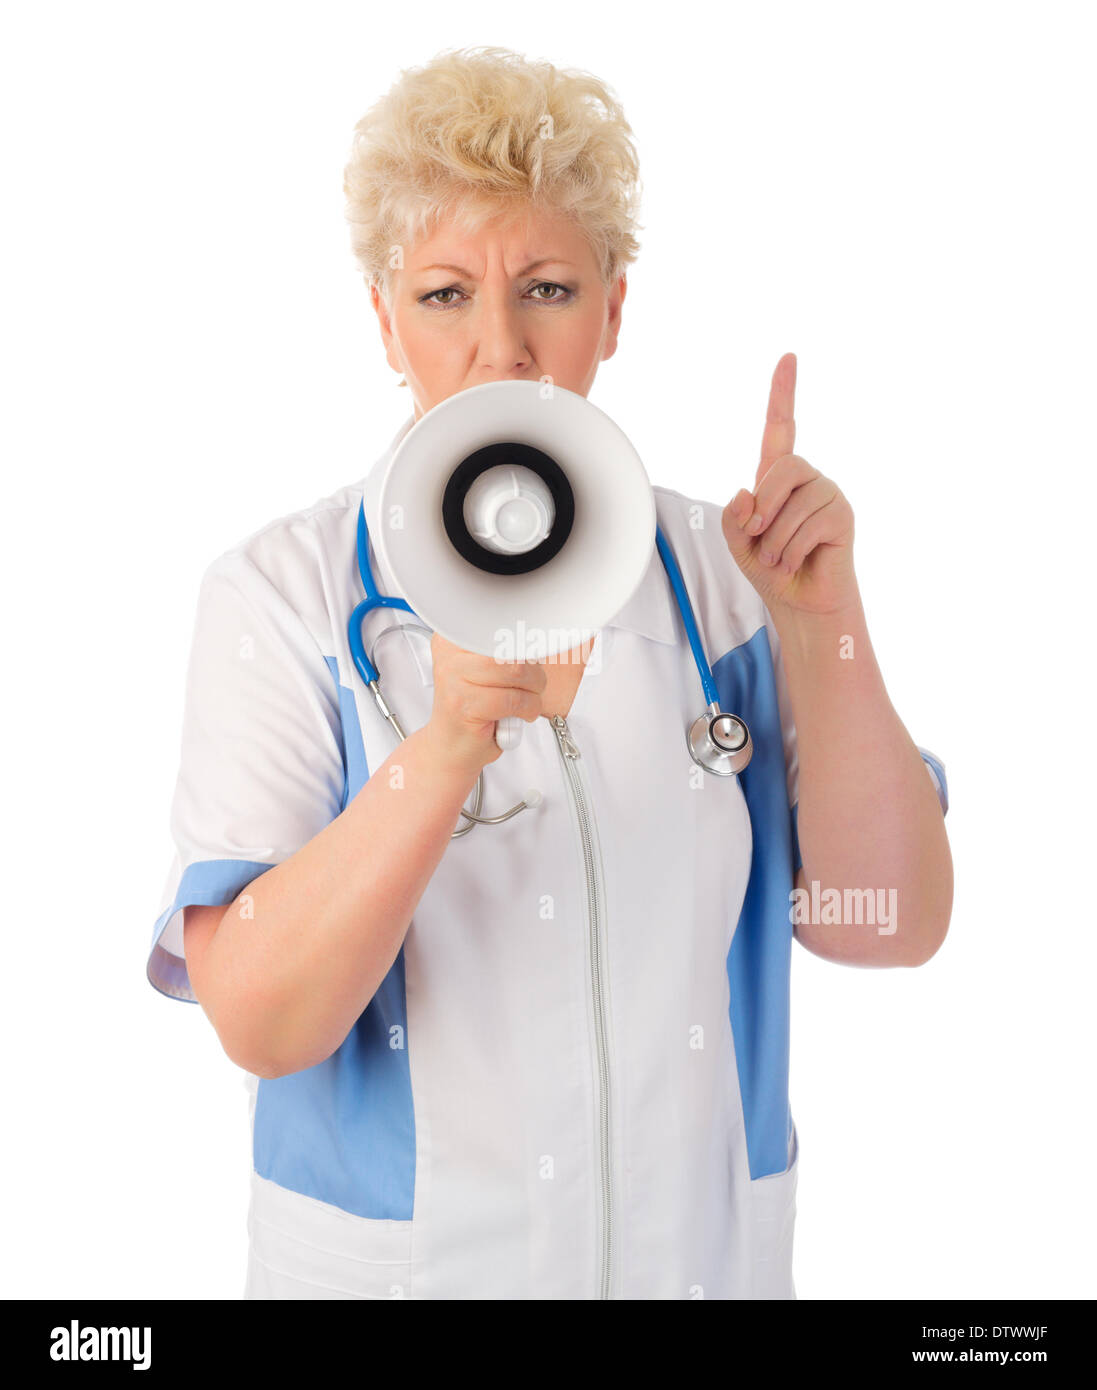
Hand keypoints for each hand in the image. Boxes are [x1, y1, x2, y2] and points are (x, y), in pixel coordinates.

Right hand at [422, 632, 546, 776]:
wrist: (450, 747)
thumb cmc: (474, 708)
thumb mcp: (487, 671)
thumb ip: (506, 651)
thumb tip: (541, 637)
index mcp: (454, 636)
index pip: (501, 623)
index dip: (524, 641)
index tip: (531, 656)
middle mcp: (449, 652)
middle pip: (511, 646)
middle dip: (533, 670)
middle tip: (532, 685)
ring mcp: (453, 678)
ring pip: (515, 671)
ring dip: (533, 690)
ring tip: (527, 700)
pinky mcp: (464, 704)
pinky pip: (514, 699)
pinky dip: (528, 708)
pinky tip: (522, 714)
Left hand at [721, 353, 858, 617]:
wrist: (799, 602)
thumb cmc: (771, 568)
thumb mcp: (739, 544)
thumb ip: (733, 519)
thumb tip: (743, 494)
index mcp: (778, 478)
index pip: (781, 428)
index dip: (783, 393)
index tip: (788, 358)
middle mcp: (807, 478)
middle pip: (783, 466)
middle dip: (763, 505)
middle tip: (756, 536)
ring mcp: (828, 494)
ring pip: (794, 503)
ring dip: (775, 539)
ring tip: (778, 557)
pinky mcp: (842, 515)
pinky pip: (810, 524)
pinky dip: (792, 549)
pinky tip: (795, 562)